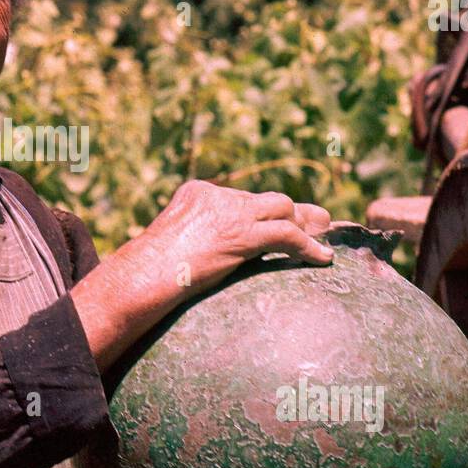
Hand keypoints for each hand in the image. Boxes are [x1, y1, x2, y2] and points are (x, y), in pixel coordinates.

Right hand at [70, 181, 333, 371]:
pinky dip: (307, 246)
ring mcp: (229, 212)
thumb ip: (198, 238)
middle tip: (317, 221)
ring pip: (281, 210)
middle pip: (266, 199)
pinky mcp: (241, 233)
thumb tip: (214, 254)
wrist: (144, 274)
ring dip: (306, 225)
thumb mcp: (175, 243)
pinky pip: (285, 235)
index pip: (241, 198)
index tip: (281, 220)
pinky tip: (321, 258)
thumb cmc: (149, 270)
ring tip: (324, 237)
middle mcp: (216, 195)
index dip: (264, 211)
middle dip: (293, 211)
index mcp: (196, 193)